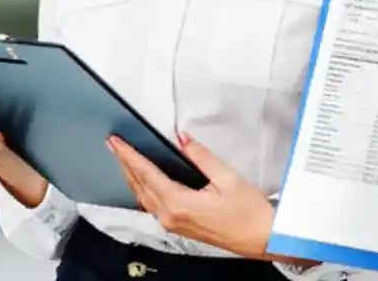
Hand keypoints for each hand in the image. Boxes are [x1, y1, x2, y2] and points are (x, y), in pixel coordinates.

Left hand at [107, 131, 278, 259]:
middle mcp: (171, 216)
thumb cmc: (249, 213)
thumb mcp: (227, 177)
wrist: (262, 238)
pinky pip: (152, 205)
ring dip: (132, 176)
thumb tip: (182, 140)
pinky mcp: (179, 226)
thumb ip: (201, 156)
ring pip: (143, 197)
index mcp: (179, 204)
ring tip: (124, 158)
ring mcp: (173, 224)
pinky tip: (142, 180)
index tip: (116, 142)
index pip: (147, 174)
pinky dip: (143, 189)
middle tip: (114, 145)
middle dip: (125, 164)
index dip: (129, 155)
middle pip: (140, 185)